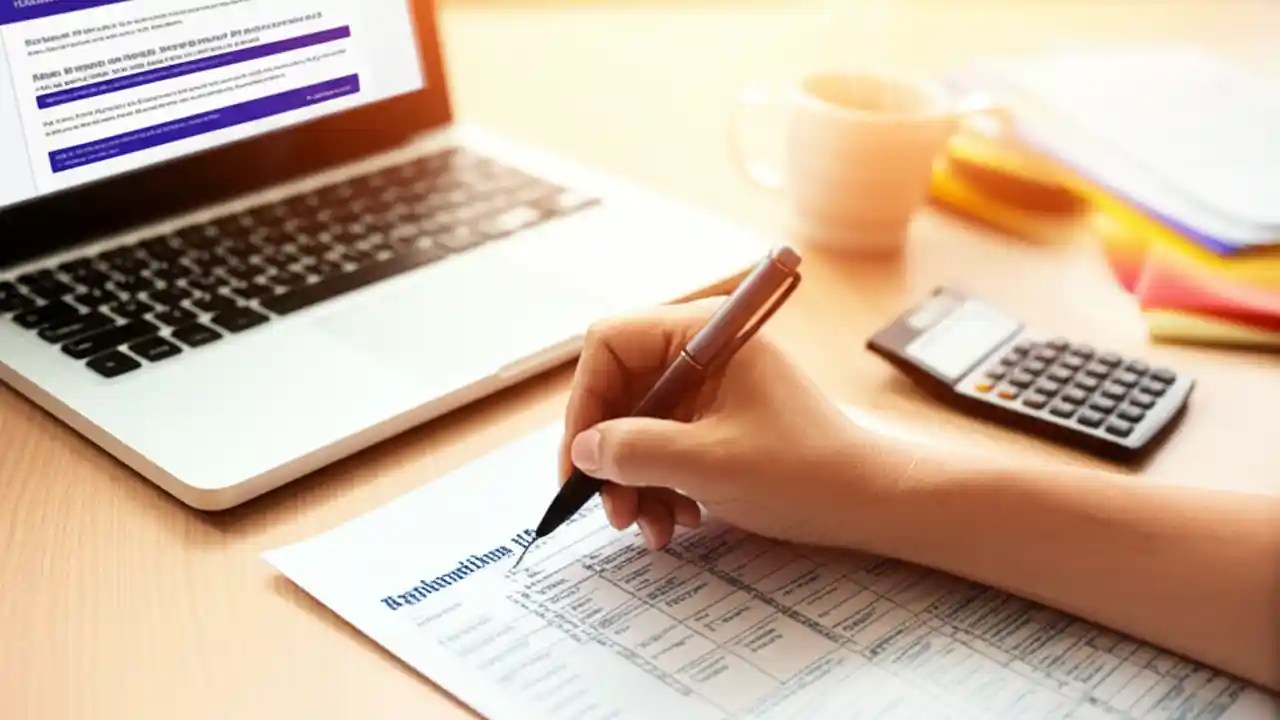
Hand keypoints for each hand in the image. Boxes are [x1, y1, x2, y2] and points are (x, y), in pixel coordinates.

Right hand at [559, 299, 916, 550]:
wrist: (870, 502)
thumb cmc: (804, 472)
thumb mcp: (708, 463)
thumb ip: (635, 451)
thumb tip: (583, 450)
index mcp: (705, 332)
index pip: (610, 344)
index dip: (585, 402)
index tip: (581, 462)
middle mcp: (703, 349)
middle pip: (620, 390)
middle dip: (611, 455)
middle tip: (613, 510)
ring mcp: (710, 386)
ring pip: (638, 426)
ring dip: (635, 481)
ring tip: (651, 527)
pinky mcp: (716, 420)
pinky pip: (665, 446)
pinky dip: (660, 486)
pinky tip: (678, 521)